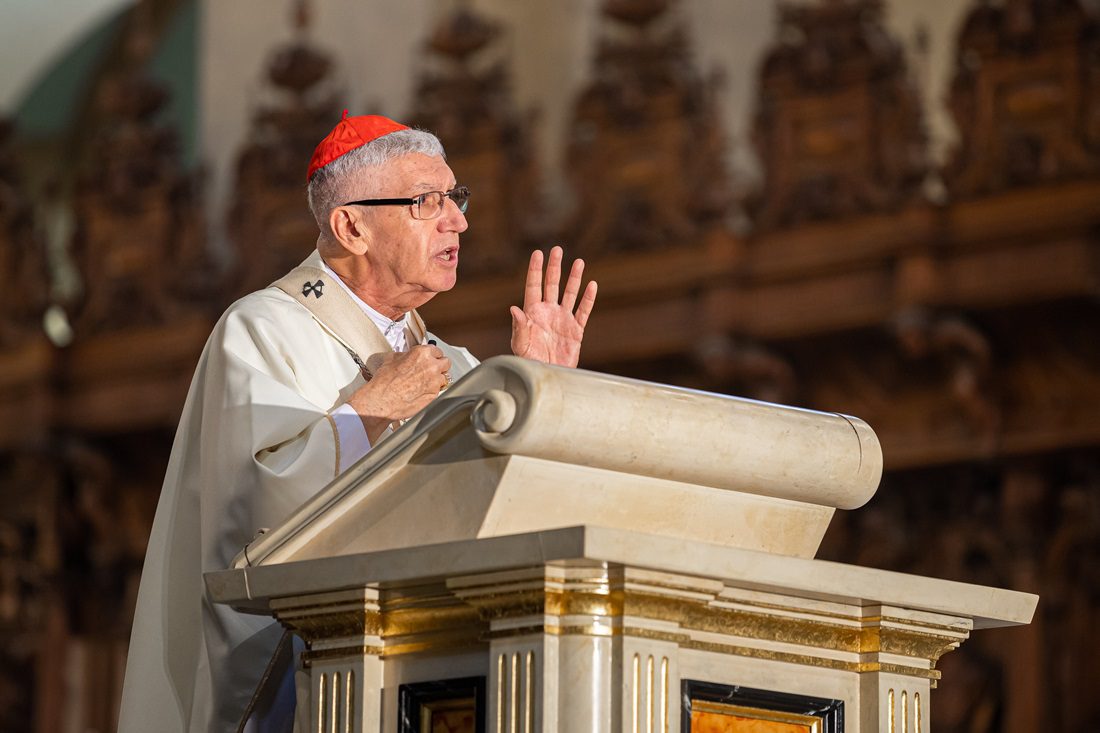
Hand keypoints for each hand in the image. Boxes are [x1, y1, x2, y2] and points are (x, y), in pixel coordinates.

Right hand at [347, 345, 449, 441]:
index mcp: (422, 353)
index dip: (432, 355)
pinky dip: (432, 391)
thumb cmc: (384, 381)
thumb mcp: (392, 359)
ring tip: (424, 384)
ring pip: (444, 378)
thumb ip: (406, 355)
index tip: (430, 359)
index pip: (437, 350)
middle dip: (439, 366)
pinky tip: (421, 393)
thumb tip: (408, 357)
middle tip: (431, 370)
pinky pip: (438, 391)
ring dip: (437, 380)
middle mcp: (431, 366)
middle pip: (446, 363)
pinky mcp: (434, 395)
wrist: (382, 400)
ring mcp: (435, 381)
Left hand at [510, 246, 597, 367]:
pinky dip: (588, 299)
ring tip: (578, 262)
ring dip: (574, 278)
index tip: (538, 253)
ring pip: (569, 294)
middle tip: (557, 250)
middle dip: (554, 267)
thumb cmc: (529, 363)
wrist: (547, 377)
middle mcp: (548, 312)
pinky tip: (592, 286)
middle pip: (552, 284)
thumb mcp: (520, 346)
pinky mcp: (576, 330)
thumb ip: (519, 328)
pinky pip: (583, 311)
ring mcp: (563, 320)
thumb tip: (514, 309)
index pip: (534, 286)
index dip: (536, 270)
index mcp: (533, 313)